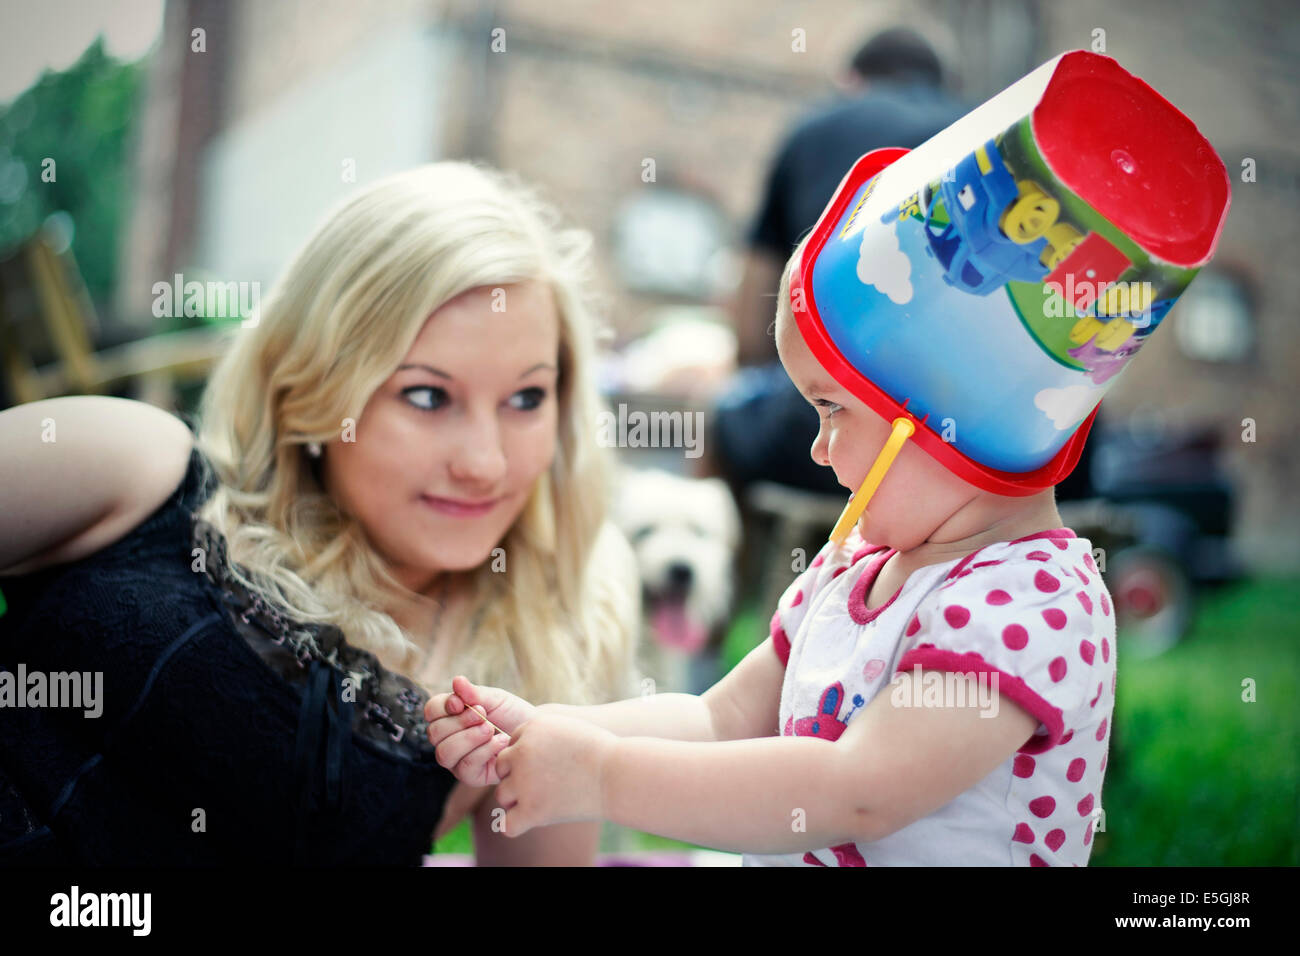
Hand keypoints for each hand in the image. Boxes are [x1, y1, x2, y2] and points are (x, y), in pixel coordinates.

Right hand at [425, 675, 538, 786]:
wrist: (535, 733)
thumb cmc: (512, 714)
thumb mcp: (494, 699)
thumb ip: (474, 693)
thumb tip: (457, 681)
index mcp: (450, 717)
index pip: (431, 711)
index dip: (443, 707)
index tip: (462, 702)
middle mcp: (449, 740)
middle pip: (435, 733)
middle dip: (459, 722)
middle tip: (483, 714)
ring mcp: (458, 760)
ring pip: (444, 754)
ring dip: (469, 738)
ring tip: (491, 729)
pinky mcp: (471, 776)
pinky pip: (465, 767)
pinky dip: (484, 751)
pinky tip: (501, 742)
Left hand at [493, 714, 617, 837]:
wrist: (618, 774)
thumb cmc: (597, 752)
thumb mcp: (566, 728)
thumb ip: (539, 735)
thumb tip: (515, 752)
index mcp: (531, 728)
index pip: (512, 744)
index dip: (529, 756)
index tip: (551, 764)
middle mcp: (522, 752)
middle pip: (502, 768)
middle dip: (517, 776)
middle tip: (545, 784)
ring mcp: (524, 782)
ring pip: (502, 795)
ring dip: (518, 800)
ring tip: (545, 800)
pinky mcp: (532, 809)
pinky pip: (507, 824)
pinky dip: (516, 825)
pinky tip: (533, 820)